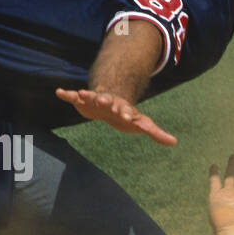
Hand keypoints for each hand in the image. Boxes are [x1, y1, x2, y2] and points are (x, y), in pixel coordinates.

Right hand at [54, 87, 176, 144]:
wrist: (111, 103)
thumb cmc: (128, 116)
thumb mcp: (142, 123)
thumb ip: (156, 133)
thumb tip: (174, 142)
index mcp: (124, 108)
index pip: (127, 111)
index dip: (127, 113)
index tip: (127, 116)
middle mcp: (110, 101)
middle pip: (109, 100)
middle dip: (107, 100)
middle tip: (104, 100)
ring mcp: (96, 99)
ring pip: (91, 96)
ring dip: (87, 95)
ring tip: (81, 93)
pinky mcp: (84, 101)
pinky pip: (74, 96)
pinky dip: (67, 94)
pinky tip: (59, 92)